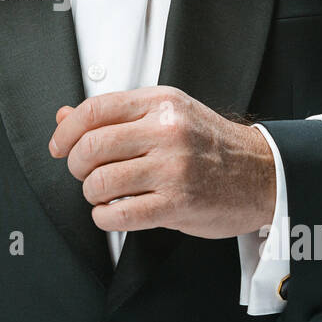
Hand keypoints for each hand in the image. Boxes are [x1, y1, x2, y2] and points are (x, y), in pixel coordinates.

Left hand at [48, 86, 275, 238]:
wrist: (263, 172)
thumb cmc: (211, 144)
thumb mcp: (168, 114)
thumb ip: (117, 116)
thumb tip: (65, 117)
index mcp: (161, 103)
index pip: (94, 110)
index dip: (66, 131)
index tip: (59, 146)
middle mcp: (166, 131)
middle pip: (91, 147)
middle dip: (76, 165)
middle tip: (83, 173)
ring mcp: (172, 168)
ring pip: (101, 182)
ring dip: (92, 194)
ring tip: (103, 194)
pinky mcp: (177, 203)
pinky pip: (120, 214)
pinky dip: (105, 218)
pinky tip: (112, 213)